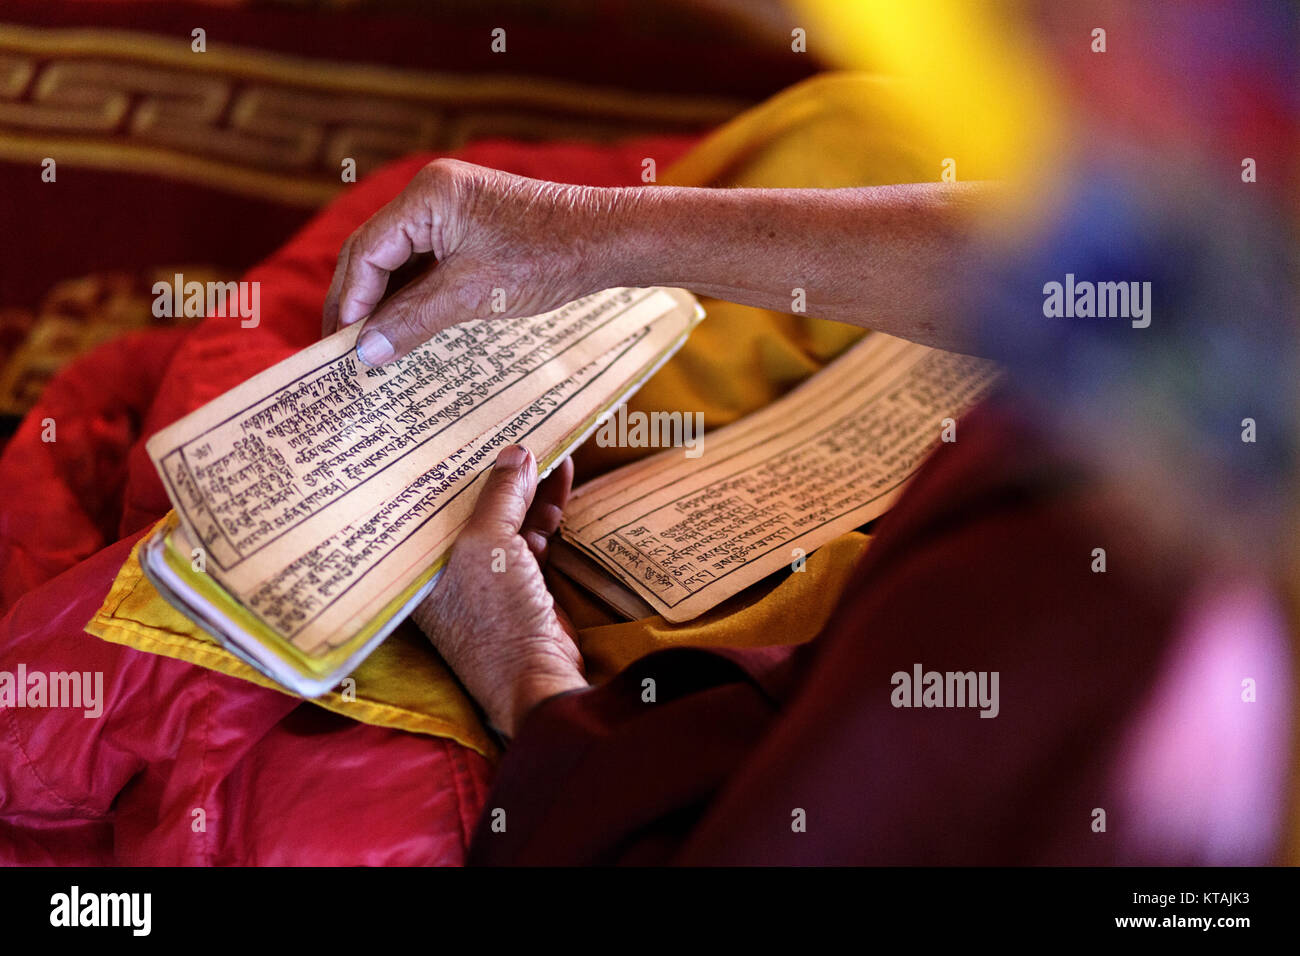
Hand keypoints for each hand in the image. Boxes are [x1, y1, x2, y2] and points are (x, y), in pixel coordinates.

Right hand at [323, 158, 623, 365]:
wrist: (608, 242)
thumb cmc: (547, 258)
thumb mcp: (472, 294)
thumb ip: (413, 319)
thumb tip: (365, 350)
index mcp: (428, 195)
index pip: (366, 249)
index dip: (350, 300)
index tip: (342, 345)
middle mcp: (433, 194)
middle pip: (376, 252)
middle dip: (358, 302)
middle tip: (340, 351)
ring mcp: (452, 209)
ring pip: (400, 261)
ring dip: (384, 303)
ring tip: (368, 348)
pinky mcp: (471, 228)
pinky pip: (427, 263)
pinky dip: (413, 296)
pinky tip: (404, 329)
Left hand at [410, 444, 585, 737]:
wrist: (536, 675)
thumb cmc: (493, 615)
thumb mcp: (490, 543)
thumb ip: (501, 495)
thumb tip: (516, 453)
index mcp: (421, 562)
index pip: (426, 502)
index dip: (444, 466)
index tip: (460, 429)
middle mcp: (447, 567)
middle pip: (469, 506)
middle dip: (494, 472)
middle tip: (512, 430)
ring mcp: (486, 576)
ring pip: (506, 518)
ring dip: (529, 487)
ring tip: (549, 448)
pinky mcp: (522, 582)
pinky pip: (531, 534)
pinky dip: (547, 510)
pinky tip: (561, 479)